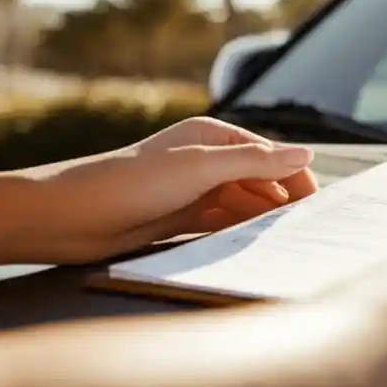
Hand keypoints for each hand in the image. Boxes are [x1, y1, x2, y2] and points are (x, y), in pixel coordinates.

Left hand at [30, 117, 317, 262]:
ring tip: (284, 243)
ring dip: (263, 221)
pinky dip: (240, 235)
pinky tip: (254, 248)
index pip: (272, 156)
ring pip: (244, 205)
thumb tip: (307, 154)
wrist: (69, 216)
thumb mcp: (200, 167)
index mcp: (214, 137)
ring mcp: (195, 191)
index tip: (317, 208)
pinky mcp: (182, 220)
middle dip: (283, 202)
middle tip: (305, 231)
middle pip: (262, 181)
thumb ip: (255, 162)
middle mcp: (207, 161)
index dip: (296, 179)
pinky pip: (223, 226)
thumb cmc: (131, 182)